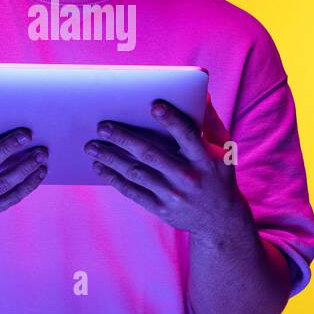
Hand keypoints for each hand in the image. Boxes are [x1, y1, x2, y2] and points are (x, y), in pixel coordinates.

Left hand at [83, 98, 251, 239]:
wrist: (220, 220)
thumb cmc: (217, 174)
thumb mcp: (223, 148)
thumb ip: (210, 121)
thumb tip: (202, 92)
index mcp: (205, 159)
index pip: (187, 136)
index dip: (171, 120)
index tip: (154, 105)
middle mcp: (188, 177)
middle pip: (151, 154)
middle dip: (124, 139)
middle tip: (102, 126)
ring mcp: (174, 195)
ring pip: (137, 173)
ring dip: (111, 158)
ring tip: (91, 146)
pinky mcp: (161, 209)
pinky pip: (133, 191)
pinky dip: (114, 178)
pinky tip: (99, 167)